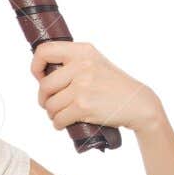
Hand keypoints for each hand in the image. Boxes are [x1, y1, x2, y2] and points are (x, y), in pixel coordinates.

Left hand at [31, 41, 163, 134]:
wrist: (138, 103)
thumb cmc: (113, 85)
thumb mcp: (95, 63)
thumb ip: (72, 63)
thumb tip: (42, 73)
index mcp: (82, 51)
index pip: (44, 50)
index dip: (36, 66)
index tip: (40, 77)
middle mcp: (81, 65)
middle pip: (44, 85)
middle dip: (44, 99)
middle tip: (51, 104)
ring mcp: (82, 86)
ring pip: (50, 105)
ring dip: (52, 114)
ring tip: (61, 114)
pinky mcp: (84, 106)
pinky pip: (58, 118)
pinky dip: (58, 124)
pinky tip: (64, 123)